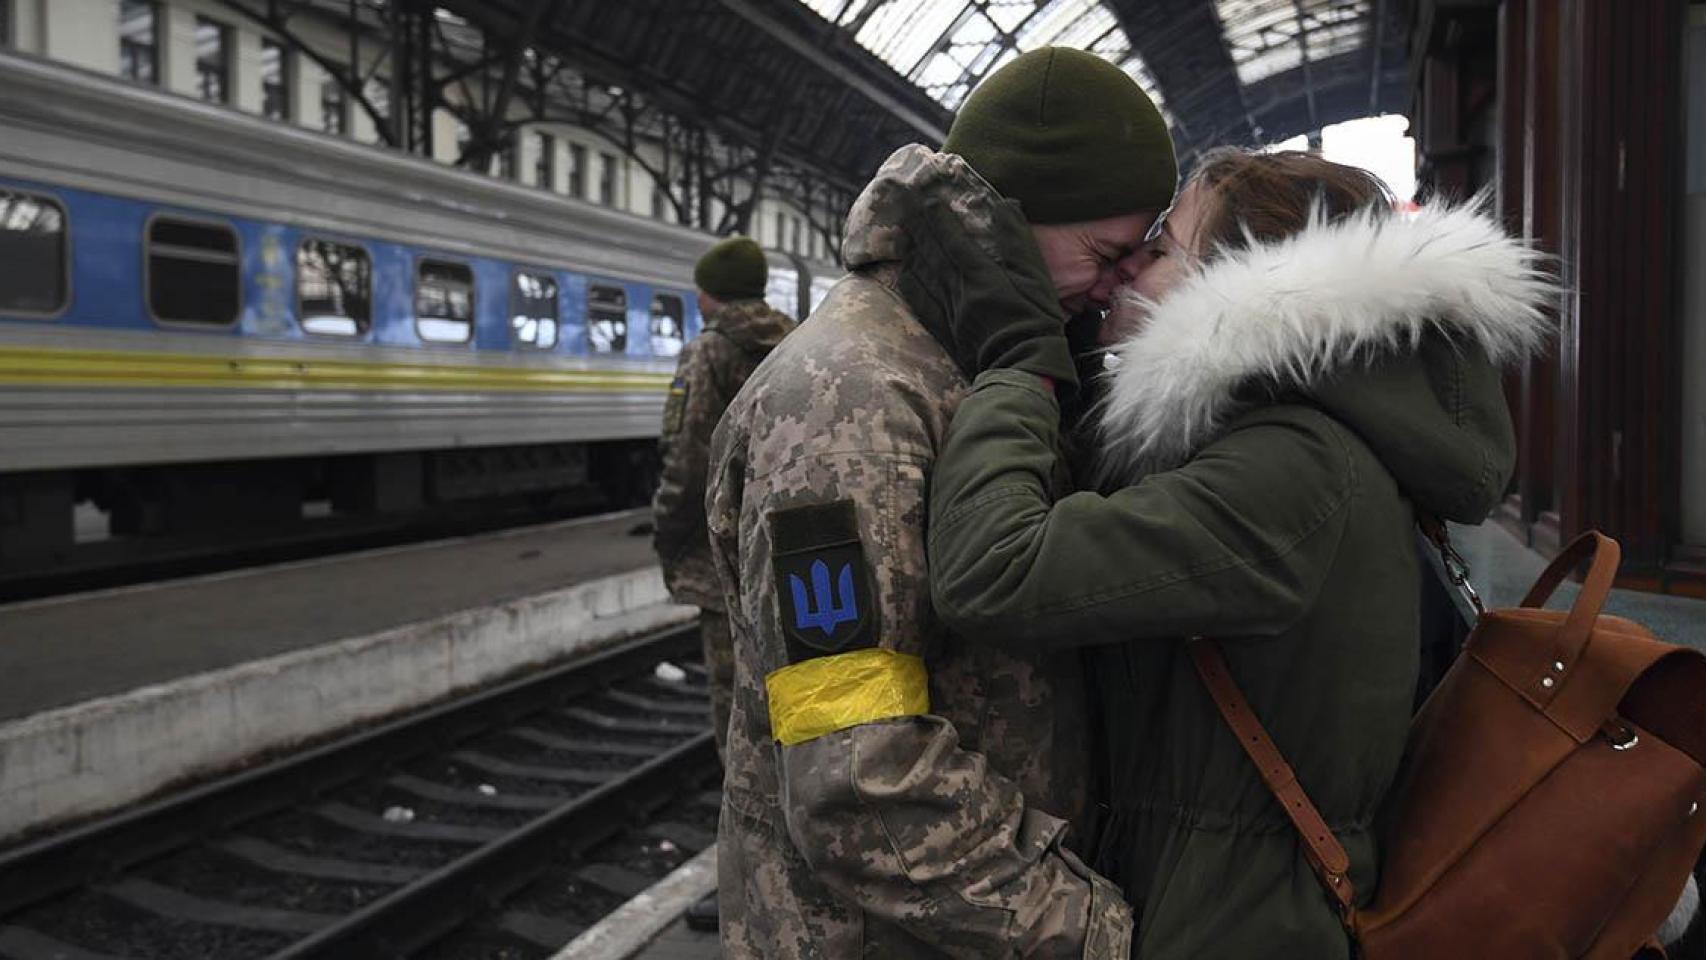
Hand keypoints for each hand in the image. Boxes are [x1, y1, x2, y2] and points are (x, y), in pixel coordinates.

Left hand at [899, 194, 1078, 395]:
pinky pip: (920, 303)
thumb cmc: (1035, 320)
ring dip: (912, 252)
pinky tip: (905, 273)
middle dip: (919, 228)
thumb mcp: (1035, 278)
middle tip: (905, 208)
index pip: (953, 239)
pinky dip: (911, 284)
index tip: (927, 200)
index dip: (939, 218)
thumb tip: (1005, 205)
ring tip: (903, 235)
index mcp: (981, 274)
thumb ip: (1018, 241)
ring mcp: (948, 311)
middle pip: (932, 253)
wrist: (1022, 367)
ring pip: (923, 275)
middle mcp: (959, 290)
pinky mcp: (945, 330)